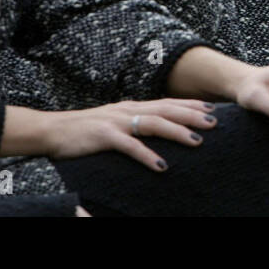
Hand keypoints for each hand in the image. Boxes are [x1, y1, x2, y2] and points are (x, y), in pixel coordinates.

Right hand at [44, 99, 217, 170]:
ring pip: (154, 123)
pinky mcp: (104, 136)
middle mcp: (128, 110)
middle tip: (215, 123)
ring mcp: (117, 122)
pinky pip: (130, 146)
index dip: (191, 105)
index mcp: (132, 106)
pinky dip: (147, 155)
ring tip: (197, 142)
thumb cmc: (85, 131)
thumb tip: (158, 129)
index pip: (167, 102)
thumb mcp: (115, 122)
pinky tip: (161, 165)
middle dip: (193, 115)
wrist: (52, 130)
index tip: (213, 109)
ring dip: (177, 132)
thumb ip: (135, 123)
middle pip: (167, 109)